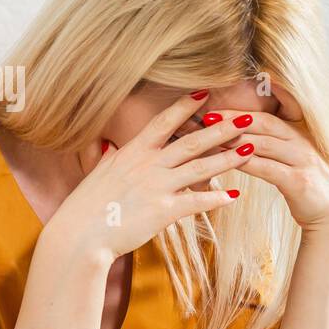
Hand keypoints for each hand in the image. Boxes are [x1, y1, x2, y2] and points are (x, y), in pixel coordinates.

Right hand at [48, 93, 254, 263]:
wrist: (78, 235)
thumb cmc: (85, 207)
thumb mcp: (99, 175)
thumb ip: (110, 159)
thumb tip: (110, 148)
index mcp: (132, 152)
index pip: (163, 122)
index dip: (185, 107)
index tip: (205, 93)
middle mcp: (147, 165)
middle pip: (191, 141)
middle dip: (220, 129)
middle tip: (245, 119)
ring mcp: (156, 187)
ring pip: (199, 168)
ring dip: (227, 158)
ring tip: (250, 150)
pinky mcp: (162, 212)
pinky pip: (196, 202)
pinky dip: (216, 199)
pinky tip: (234, 196)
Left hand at [204, 81, 328, 234]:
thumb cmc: (304, 185)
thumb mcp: (291, 159)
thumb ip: (271, 146)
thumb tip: (239, 138)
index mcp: (299, 133)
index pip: (266, 114)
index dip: (240, 108)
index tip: (214, 105)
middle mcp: (301, 142)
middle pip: (264, 123)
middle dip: (233, 119)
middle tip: (206, 116)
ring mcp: (303, 160)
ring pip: (264, 144)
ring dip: (234, 139)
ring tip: (209, 138)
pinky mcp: (299, 181)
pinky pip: (268, 168)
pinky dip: (246, 163)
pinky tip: (227, 162)